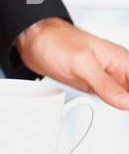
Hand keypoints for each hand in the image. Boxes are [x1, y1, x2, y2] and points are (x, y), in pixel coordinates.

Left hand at [14, 17, 128, 110]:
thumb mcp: (82, 64)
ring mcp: (107, 78)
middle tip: (123, 110)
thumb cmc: (55, 42)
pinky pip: (115, 98)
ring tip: (119, 110)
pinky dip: (118, 106)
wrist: (33, 41)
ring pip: (126, 97)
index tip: (126, 105)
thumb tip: (128, 103)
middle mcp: (117, 69)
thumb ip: (106, 85)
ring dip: (125, 104)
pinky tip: (118, 112)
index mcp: (121, 59)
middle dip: (128, 102)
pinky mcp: (96, 85)